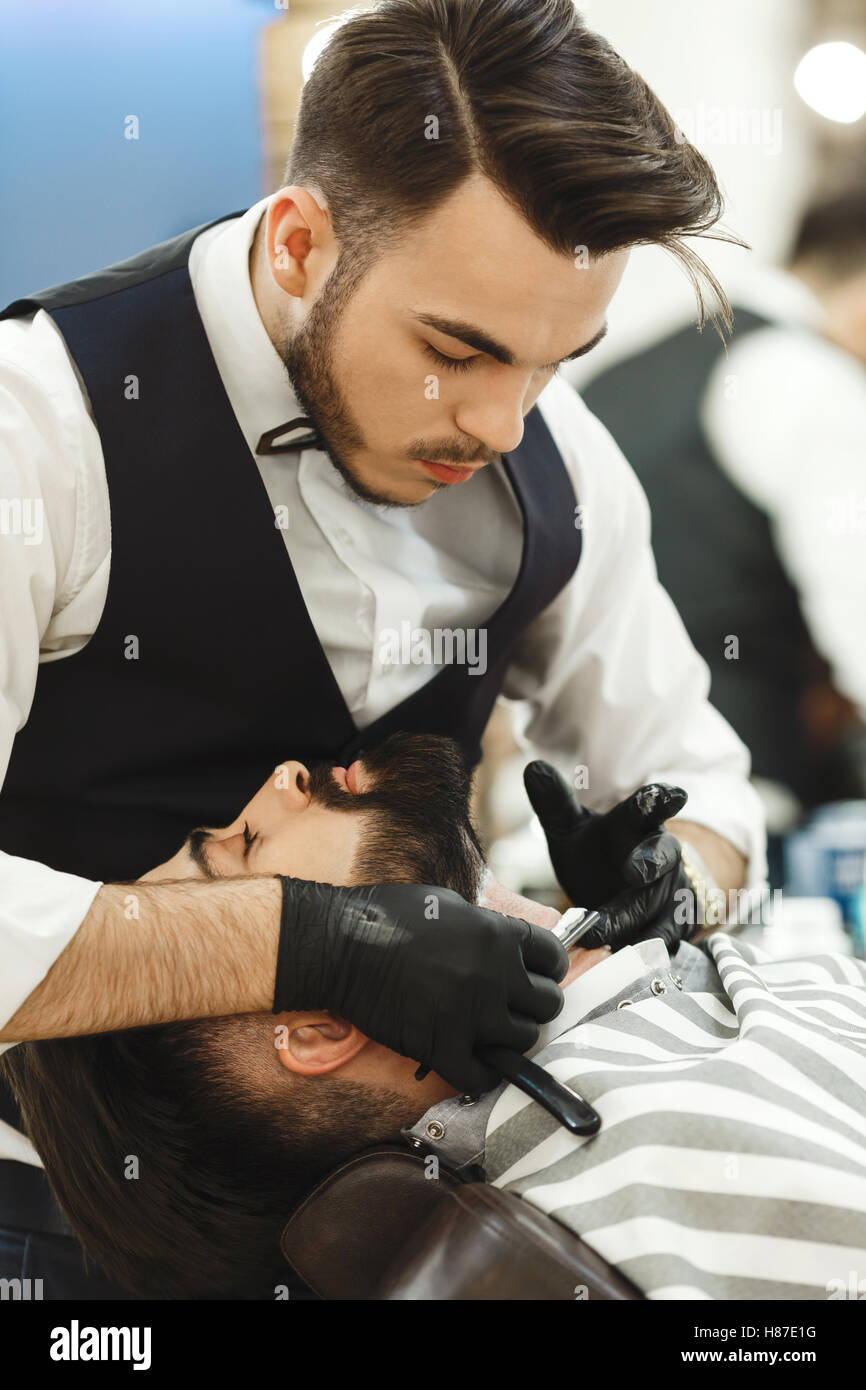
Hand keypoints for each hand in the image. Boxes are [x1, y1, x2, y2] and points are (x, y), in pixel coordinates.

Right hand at [272, 878, 568, 1094]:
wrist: (341, 945)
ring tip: (488, 1033)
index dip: (548, 970)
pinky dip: (480, 1074)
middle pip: (547, 1003)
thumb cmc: (389, 916)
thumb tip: (511, 945)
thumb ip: (487, 927)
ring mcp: (472, 1012)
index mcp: (499, 934)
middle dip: (532, 1006)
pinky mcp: (444, 1045)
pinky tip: (469, 1062)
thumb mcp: (450, 904)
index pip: (554, 957)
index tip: (537, 978)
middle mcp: (495, 973)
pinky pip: (484, 1076)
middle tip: (511, 1008)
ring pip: (524, 1039)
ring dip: (509, 1038)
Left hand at [523, 761, 692, 951]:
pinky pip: (663, 941)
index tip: (672, 794)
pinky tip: (623, 960)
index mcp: (637, 824)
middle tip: (634, 871)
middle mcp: (663, 855)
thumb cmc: (597, 856)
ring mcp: (672, 893)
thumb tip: (533, 767)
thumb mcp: (572, 830)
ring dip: (633, 920)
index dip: (661, 799)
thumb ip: (554, 804)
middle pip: (664, 855)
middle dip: (651, 862)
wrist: (622, 894)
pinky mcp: (674, 928)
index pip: (650, 806)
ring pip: (660, 905)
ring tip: (601, 933)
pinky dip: (644, 952)